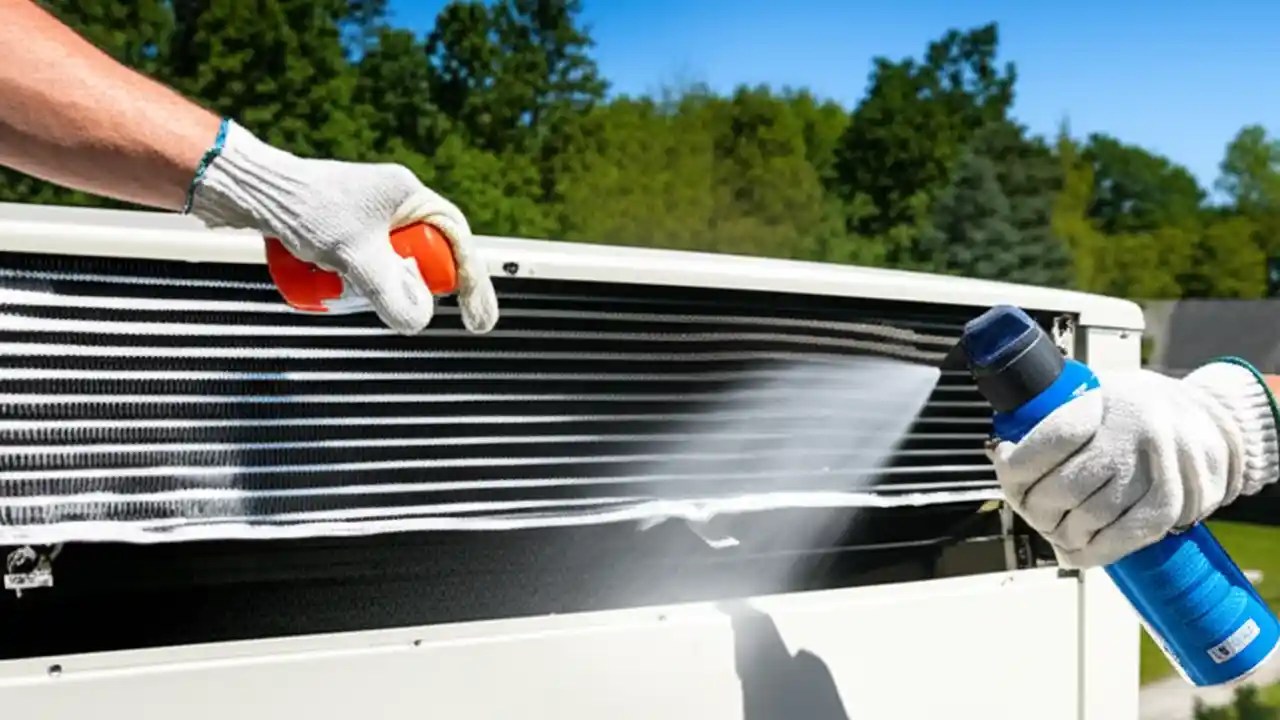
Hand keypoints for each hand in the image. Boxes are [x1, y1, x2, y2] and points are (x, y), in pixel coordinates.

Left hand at [188, 120, 497, 334]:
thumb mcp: (354, 256)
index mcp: (409, 194)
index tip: (476, 319)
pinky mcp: (343, 225)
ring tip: (359, 298)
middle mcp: (394, 200)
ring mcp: (368, 212)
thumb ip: (390, 292)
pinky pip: (368, 259)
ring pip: (395, 261)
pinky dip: (361, 279)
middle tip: (409, 314)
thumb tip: (417, 323)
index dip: (472, 283)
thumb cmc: (303, 210)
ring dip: (385, 286)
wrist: (249, 189)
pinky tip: (342, 290)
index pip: (456, 242)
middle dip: (419, 288)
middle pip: (426, 255)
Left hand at [986, 362, 1278, 568]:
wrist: (1210, 418)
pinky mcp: (1174, 502)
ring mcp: (1155, 470)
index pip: (1046, 442)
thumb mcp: (1095, 392)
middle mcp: (1131, 434)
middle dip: (1036, 510)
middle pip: (1062, 489)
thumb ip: (1052, 417)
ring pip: (1088, 519)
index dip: (1014, 467)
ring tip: (1055, 530)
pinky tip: (1075, 551)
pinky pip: (1124, 537)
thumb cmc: (1136, 410)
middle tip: (1032, 511)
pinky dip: (1092, 552)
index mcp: (1103, 402)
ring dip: (1061, 534)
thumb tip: (1000, 451)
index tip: (1005, 469)